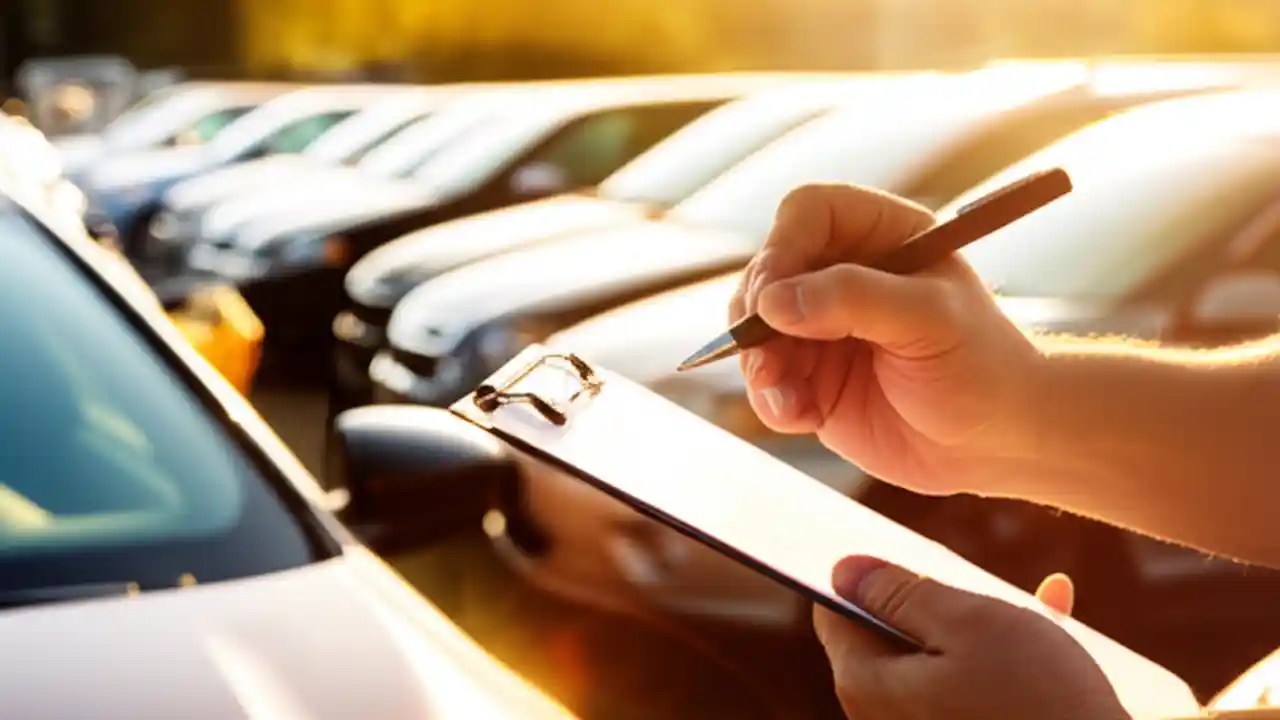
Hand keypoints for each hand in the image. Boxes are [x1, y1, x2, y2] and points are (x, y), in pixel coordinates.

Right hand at [732, 184, 1043, 493]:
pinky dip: (772, 400)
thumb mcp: (929, 321)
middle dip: (757, 314)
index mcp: (880, 235)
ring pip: (753, 328)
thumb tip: (775, 302)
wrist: (997, 442)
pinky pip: (766, 381)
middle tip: (766, 354)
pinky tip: (804, 417)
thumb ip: (854, 300)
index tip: (774, 295)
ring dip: (758, 363)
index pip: (808, 213)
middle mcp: (842, 274)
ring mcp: (821, 328)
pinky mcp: (811, 378)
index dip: (782, 245)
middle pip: (767, 270)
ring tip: (786, 395)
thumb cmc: (981, 367)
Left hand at [814, 556, 1127, 719]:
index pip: (834, 613)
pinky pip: (975, 685)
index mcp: (868, 686)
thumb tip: (843, 571)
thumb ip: (900, 593)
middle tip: (969, 573)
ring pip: (940, 657)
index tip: (891, 542)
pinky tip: (1054, 611)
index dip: (860, 572)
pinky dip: (1007, 654)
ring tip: (1025, 596)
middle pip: (888, 636)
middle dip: (932, 598)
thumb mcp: (967, 623)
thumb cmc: (1037, 701)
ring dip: (980, 621)